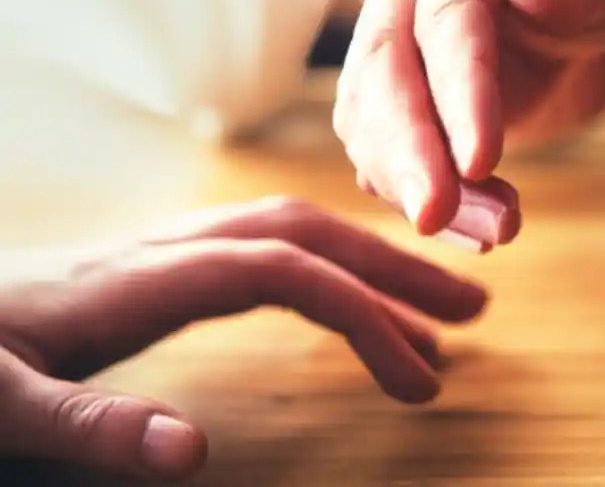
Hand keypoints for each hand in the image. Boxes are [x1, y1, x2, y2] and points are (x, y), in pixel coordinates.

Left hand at [0, 197, 486, 479]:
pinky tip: (338, 296)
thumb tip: (193, 454)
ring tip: (432, 310)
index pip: (286, 272)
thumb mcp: (2, 411)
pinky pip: (264, 247)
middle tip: (475, 310)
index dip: (364, 314)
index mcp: (141, 280)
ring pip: (290, 231)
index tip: (421, 379)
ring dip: (368, 260)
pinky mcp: (151, 268)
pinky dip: (325, 264)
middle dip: (396, 267)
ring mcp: (159, 252)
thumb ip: (91, 429)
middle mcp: (164, 249)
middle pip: (307, 231)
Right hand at [334, 0, 604, 248]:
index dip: (460, 89)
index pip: (450, 12)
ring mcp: (381, 25)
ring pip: (367, 112)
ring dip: (413, 182)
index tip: (483, 160)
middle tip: (436, 218)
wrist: (554, 0)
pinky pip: (374, 144)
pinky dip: (412, 194)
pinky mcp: (374, 84)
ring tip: (491, 233)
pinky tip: (470, 229)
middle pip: (384, 64)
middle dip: (407, 150)